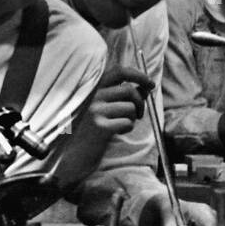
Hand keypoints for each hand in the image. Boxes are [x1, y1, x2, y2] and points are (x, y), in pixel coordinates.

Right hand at [55, 64, 152, 191]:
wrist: (74, 154)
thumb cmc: (91, 129)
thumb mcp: (103, 107)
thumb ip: (121, 95)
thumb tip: (145, 88)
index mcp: (93, 88)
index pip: (119, 71)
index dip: (139, 75)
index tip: (150, 84)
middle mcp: (93, 96)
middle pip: (129, 90)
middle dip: (140, 102)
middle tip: (139, 114)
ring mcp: (95, 111)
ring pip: (130, 107)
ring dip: (133, 118)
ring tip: (121, 125)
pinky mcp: (101, 127)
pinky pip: (127, 122)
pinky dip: (127, 128)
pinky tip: (116, 132)